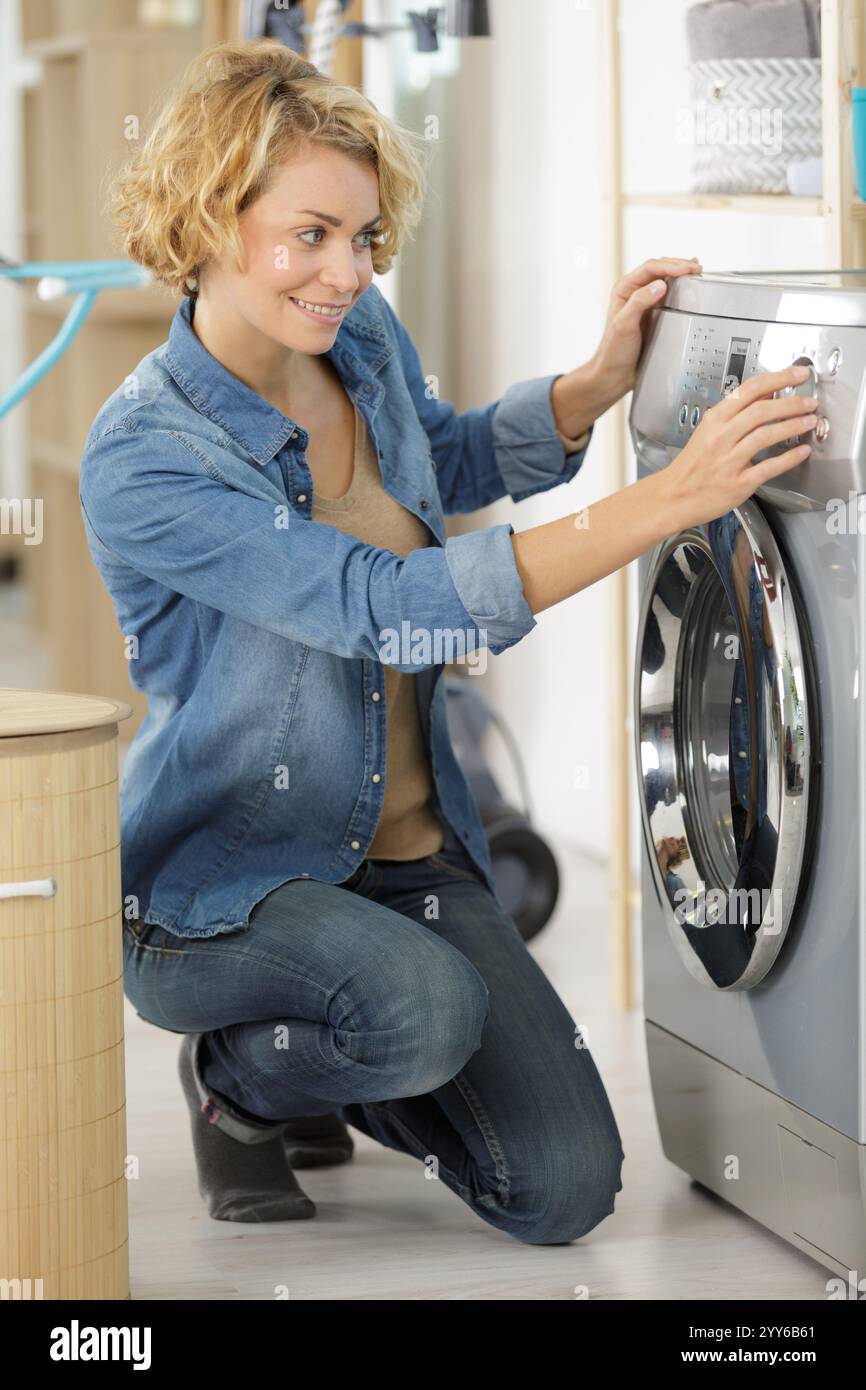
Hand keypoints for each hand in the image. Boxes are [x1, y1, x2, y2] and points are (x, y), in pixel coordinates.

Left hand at [588, 256, 702, 399]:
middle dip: (678, 266)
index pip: (650, 268)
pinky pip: (668, 294)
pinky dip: (680, 287)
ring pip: (665, 279)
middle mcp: (633, 292)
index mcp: (624, 289)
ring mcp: (644, 302)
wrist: (614, 374)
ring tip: (696, 271)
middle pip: (659, 269)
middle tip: (697, 268)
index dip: (670, 265)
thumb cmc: (614, 352)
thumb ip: (640, 302)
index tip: (687, 268)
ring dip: (681, 273)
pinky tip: (689, 283)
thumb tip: (660, 285)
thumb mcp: (624, 324)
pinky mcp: (653, 313)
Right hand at [663, 364, 817, 528]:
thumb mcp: (709, 431)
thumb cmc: (692, 466)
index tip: (798, 374)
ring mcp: (729, 460)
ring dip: (793, 425)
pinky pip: (768, 467)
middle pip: (762, 410)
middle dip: (792, 403)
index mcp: (714, 420)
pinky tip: (802, 451)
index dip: (779, 378)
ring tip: (809, 421)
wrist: (673, 497)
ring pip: (766, 435)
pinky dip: (789, 458)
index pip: (750, 389)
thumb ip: (737, 413)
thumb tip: (768, 393)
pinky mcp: (738, 483)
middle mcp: (721, 437)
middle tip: (810, 402)